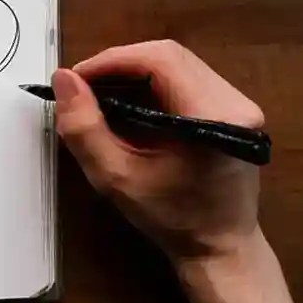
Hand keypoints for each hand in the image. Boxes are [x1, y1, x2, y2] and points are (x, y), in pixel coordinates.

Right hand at [54, 40, 261, 262]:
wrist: (220, 248)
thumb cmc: (170, 218)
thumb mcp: (116, 177)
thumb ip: (85, 128)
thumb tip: (63, 79)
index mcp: (213, 116)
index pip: (161, 60)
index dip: (112, 60)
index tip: (76, 80)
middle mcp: (235, 101)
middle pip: (169, 55)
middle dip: (120, 64)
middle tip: (84, 87)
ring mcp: (239, 103)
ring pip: (177, 63)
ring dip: (134, 71)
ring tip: (101, 93)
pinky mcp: (233, 109)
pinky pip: (186, 77)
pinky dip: (151, 82)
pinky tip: (129, 101)